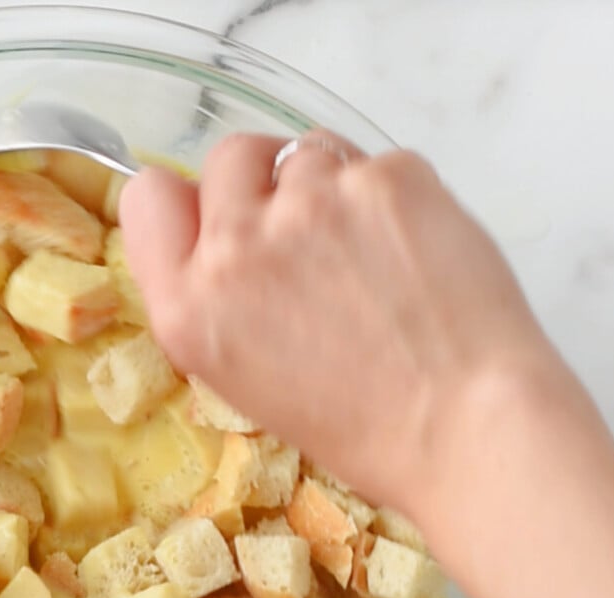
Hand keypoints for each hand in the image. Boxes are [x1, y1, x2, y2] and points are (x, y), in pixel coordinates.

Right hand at [119, 131, 592, 525]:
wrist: (465, 425)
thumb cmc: (361, 429)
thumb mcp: (246, 381)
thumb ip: (217, 300)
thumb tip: (230, 236)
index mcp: (188, 307)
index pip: (148, 197)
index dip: (192, 203)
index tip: (226, 219)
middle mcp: (235, 246)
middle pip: (229, 158)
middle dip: (265, 184)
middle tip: (311, 235)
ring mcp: (310, 202)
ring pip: (308, 152)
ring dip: (333, 188)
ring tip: (373, 257)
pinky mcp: (384, 178)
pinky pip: (374, 163)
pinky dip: (392, 198)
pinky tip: (416, 254)